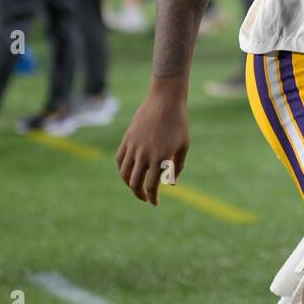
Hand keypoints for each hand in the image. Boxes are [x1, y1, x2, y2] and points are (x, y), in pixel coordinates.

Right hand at [116, 89, 189, 204]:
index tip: (155, 203)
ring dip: (129, 184)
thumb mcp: (183, 146)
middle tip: (146, 198)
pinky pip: (120, 160)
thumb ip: (177, 166)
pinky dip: (122, 170)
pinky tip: (128, 173)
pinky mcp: (127, 139)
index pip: (152, 186)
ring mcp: (133, 147)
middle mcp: (145, 155)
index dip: (152, 197)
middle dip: (140, 195)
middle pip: (135, 184)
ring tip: (137, 187)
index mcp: (161, 158)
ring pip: (124, 174)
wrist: (165, 101)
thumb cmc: (179, 123)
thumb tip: (171, 184)